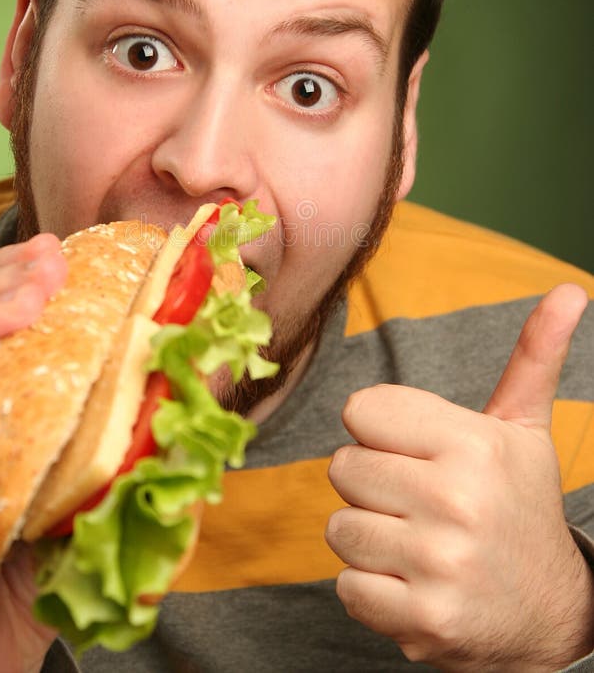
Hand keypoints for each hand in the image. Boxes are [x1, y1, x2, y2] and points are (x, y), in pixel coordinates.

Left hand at [326, 284, 593, 670]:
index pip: (360, 410)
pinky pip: (347, 587)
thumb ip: (534, 357)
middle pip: (343, 468)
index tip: (412, 451)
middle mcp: (457, 500)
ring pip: (339, 528)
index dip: (379, 431)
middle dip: (373, 484)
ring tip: (416, 542)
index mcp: (474, 443)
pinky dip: (371, 589)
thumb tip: (570, 290)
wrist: (552, 614)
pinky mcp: (424, 621)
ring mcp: (440, 564)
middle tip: (418, 501)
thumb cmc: (520, 505)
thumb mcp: (525, 430)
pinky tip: (413, 583)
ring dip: (368, 538)